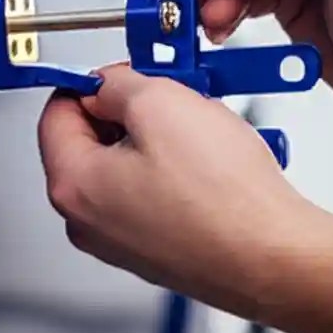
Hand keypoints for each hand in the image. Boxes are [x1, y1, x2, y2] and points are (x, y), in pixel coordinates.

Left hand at [37, 65, 332, 317]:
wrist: (276, 258)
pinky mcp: (158, 251)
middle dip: (129, 112)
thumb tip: (108, 84)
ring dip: (159, 139)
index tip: (124, 74)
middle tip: (170, 97)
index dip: (93, 83)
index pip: (56, 113)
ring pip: (127, 168)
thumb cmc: (224, 200)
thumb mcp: (161, 104)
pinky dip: (177, 171)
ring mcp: (123, 242)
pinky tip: (211, 164)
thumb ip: (119, 84)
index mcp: (73, 186)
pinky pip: (154, 195)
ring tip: (198, 130)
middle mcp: (88, 222)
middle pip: (90, 142)